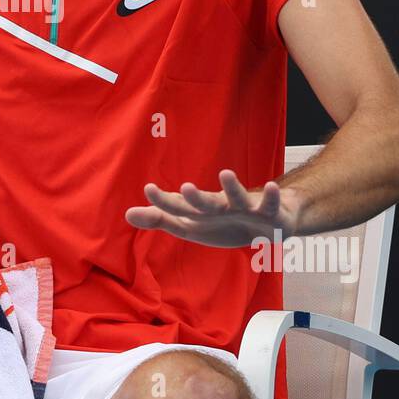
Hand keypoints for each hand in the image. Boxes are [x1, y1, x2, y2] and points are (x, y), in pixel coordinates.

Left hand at [124, 169, 299, 248]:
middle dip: (197, 198)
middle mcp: (222, 206)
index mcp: (202, 211)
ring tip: (226, 173)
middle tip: (185, 188)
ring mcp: (246, 208)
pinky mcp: (270, 214)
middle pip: (207, 204)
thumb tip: (127, 214)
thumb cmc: (224, 222)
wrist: (269, 222)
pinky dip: (271, 197)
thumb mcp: (190, 225)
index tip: (148, 189)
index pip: (180, 208)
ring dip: (232, 187)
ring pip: (238, 198)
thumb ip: (161, 219)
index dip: (165, 201)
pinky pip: (270, 206)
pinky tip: (271, 187)